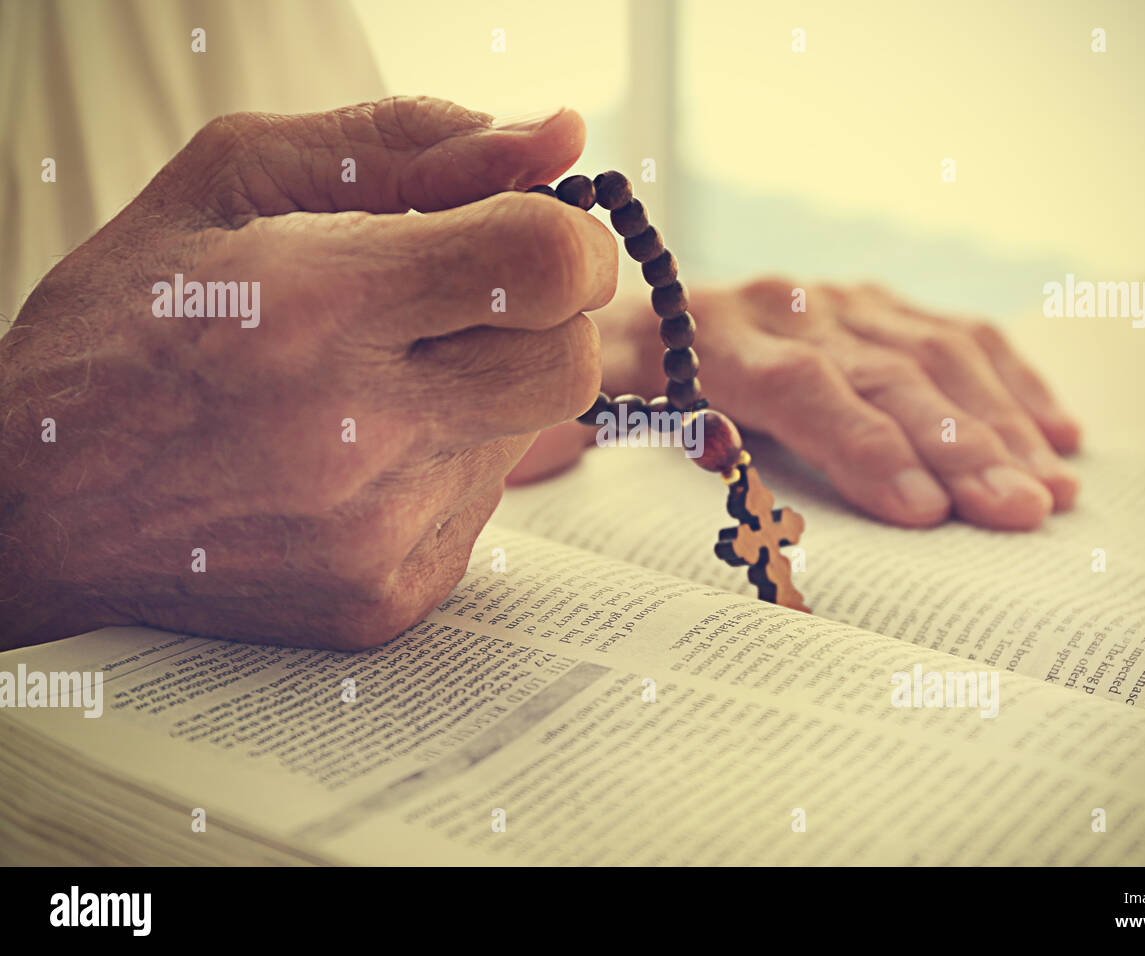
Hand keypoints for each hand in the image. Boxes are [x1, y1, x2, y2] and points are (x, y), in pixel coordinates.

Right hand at [0, 98, 615, 649]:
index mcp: (315, 306)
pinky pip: (479, 503)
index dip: (567, 238)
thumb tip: (558, 141)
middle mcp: (358, 435)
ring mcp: (378, 533)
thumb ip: (408, 145)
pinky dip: (441, 462)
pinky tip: (351, 455)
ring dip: (477, 390)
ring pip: (527, 433)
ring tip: (362, 387)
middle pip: (569, 362)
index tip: (531, 236)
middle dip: (539, 318)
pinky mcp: (388, 596)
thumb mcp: (232, 182)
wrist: (32, 506)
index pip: (546, 264)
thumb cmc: (125, 327)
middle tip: (452, 304)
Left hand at [515, 280, 1079, 529]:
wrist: (627, 302)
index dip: (861, 444)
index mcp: (710, 336)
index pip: (800, 386)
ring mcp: (841, 299)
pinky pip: (959, 335)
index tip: (920, 513)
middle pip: (887, 374)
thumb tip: (543, 462)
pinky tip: (1061, 434)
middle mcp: (788, 307)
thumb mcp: (571, 402)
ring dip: (1002, 424)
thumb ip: (557, 430)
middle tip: (1021, 513)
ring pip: (937, 354)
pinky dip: (1013, 383)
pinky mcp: (879, 305)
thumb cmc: (605, 377)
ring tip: (1055, 492)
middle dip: (960, 447)